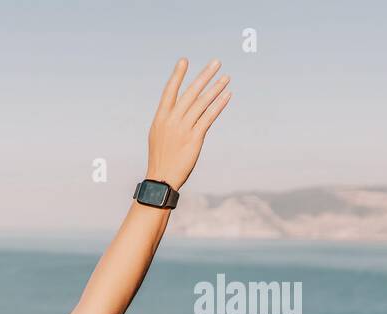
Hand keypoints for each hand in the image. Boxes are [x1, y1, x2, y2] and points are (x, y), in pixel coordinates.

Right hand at [146, 58, 231, 190]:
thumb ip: (169, 120)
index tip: (184, 60)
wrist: (161, 180)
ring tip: (226, 77)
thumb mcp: (159, 136)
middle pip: (190, 93)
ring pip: (202, 103)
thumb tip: (181, 108)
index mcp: (160, 119)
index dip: (177, 76)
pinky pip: (209, 117)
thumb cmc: (161, 158)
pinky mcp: (194, 138)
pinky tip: (227, 95)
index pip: (169, 92)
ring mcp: (183, 129)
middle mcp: (171, 121)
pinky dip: (218, 105)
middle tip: (216, 62)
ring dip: (215, 88)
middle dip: (204, 76)